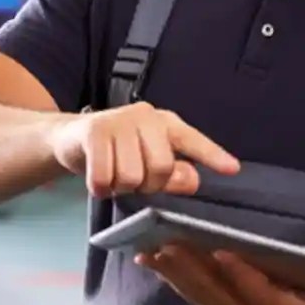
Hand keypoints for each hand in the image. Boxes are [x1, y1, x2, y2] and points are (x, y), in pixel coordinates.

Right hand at [48, 101, 240, 196]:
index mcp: (165, 123)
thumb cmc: (118, 153)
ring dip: (120, 187)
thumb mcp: (148, 164)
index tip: (233, 169)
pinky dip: (100, 188)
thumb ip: (173, 175)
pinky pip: (104, 177)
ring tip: (113, 176)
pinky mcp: (94, 131)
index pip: (193, 140)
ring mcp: (119, 121)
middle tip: (132, 181)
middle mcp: (146, 116)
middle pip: (161, 168)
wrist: (72, 138)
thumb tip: (193, 180)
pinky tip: (97, 181)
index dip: (212, 155)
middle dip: (147, 186)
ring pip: (132, 176)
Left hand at [136, 244, 304, 304]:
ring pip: (198, 294)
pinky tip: (153, 263)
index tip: (223, 253)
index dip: (241, 275)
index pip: (258, 293)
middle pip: (216, 292)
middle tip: (167, 244)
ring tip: (149, 251)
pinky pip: (194, 296)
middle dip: (190, 268)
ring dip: (173, 273)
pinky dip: (172, 280)